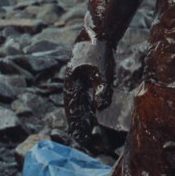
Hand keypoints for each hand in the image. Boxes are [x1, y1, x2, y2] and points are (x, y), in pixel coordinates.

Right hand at [61, 37, 114, 152]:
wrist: (97, 35)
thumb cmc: (100, 53)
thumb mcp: (103, 72)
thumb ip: (102, 89)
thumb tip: (101, 107)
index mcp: (72, 83)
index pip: (72, 109)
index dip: (74, 124)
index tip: (79, 137)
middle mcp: (72, 84)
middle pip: (74, 109)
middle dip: (78, 125)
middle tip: (83, 140)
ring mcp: (78, 82)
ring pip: (79, 104)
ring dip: (83, 118)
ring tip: (87, 133)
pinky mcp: (85, 79)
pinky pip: (85, 97)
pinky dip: (88, 108)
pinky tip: (94, 116)